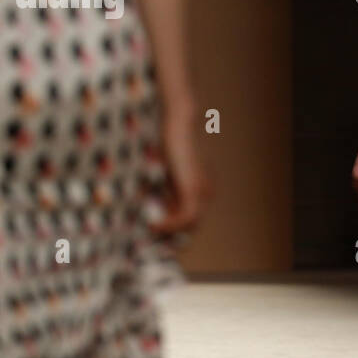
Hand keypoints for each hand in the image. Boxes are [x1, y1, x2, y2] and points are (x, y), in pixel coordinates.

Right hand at [150, 106, 210, 235]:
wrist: (179, 122)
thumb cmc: (170, 140)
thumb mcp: (168, 169)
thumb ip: (167, 186)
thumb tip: (153, 204)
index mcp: (202, 187)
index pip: (192, 217)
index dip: (175, 226)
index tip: (155, 230)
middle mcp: (206, 191)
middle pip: (193, 223)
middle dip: (173, 232)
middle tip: (150, 235)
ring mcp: (203, 191)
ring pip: (190, 223)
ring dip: (170, 229)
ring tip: (150, 229)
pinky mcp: (194, 189)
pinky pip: (186, 217)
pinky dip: (170, 224)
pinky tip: (153, 223)